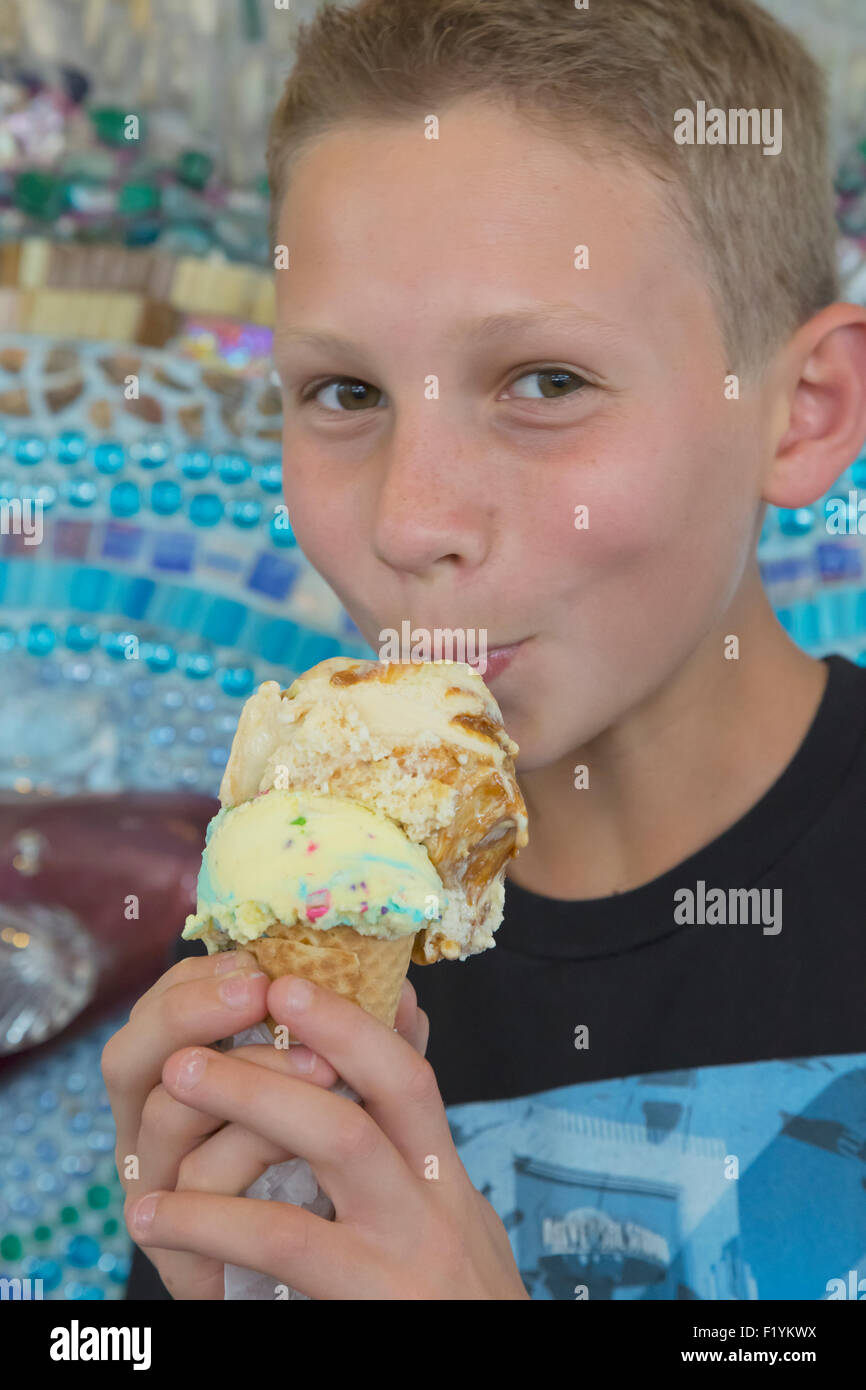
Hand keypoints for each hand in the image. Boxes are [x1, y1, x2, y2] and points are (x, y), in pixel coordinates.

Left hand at [107, 968, 529, 1299]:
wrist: (482, 1380)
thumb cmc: (444, 1303)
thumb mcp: (444, 1218)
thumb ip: (412, 1144)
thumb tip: (393, 1035)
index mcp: (444, 1176)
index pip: (411, 1076)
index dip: (355, 1022)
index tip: (291, 982)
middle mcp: (439, 1202)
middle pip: (392, 1084)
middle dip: (318, 1031)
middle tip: (240, 999)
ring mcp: (408, 1248)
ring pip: (341, 1139)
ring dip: (256, 1094)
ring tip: (180, 1073)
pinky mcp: (372, 1301)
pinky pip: (284, 1240)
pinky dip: (212, 1218)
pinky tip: (156, 1213)